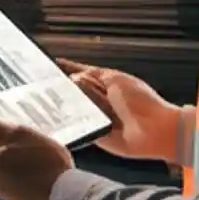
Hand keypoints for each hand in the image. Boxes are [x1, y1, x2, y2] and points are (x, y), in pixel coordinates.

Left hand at [0, 104, 73, 199]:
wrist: (63, 199)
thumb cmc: (40, 161)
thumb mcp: (15, 133)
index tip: (15, 126)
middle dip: (7, 142)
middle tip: (29, 138)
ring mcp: (0, 191)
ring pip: (4, 164)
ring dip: (16, 157)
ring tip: (37, 152)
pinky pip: (15, 178)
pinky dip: (23, 171)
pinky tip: (39, 169)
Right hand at [55, 58, 182, 163]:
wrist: (155, 130)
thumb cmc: (141, 101)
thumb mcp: (115, 80)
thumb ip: (92, 77)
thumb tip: (73, 77)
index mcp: (108, 83)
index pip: (83, 73)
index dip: (68, 69)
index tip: (51, 65)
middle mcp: (102, 99)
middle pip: (76, 90)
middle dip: (62, 88)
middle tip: (43, 85)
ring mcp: (98, 117)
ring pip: (75, 108)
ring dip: (66, 105)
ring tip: (49, 100)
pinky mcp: (95, 135)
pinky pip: (78, 128)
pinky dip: (70, 124)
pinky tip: (56, 120)